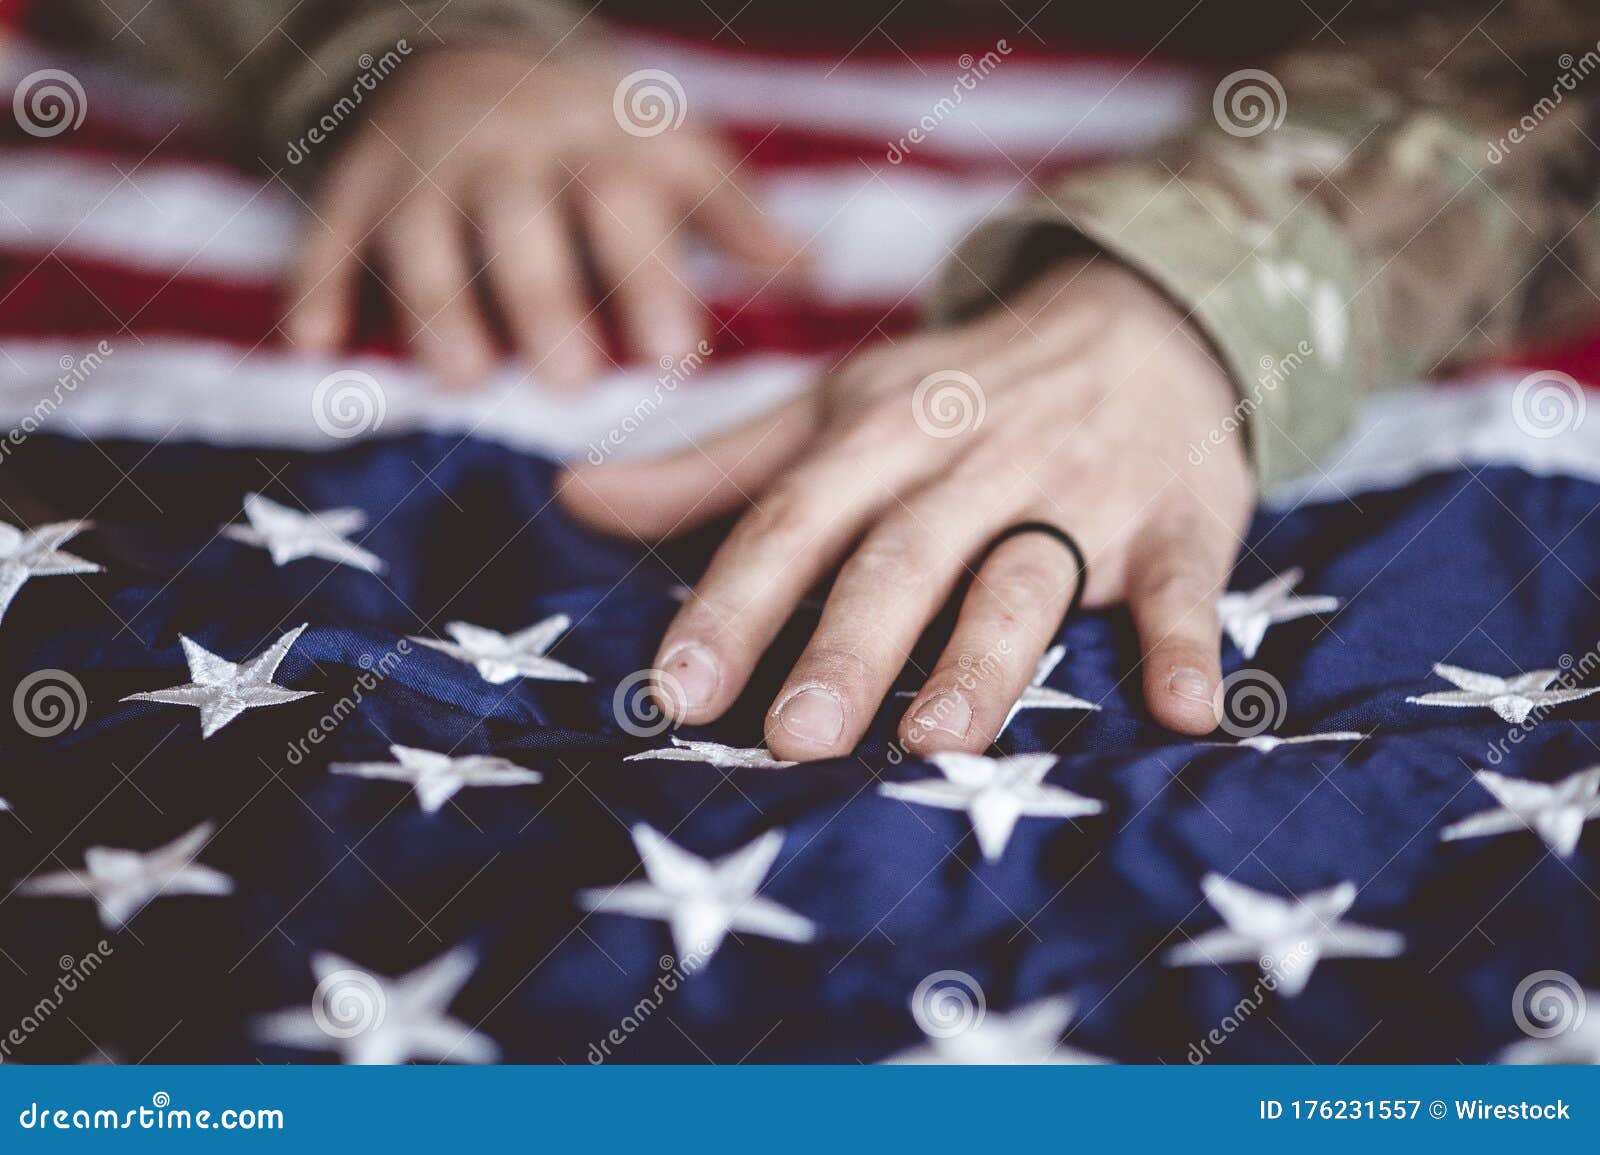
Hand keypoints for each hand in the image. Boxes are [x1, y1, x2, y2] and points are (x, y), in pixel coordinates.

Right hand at [284, 48, 796, 388]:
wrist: (469, 54)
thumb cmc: (596, 138)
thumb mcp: (673, 155)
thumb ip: (735, 217)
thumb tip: (814, 273)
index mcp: (600, 147)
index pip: (627, 208)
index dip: (651, 280)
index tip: (678, 356)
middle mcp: (513, 152)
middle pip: (525, 224)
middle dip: (546, 300)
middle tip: (569, 382)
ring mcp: (429, 165)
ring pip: (425, 232)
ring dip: (438, 302)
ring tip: (461, 378)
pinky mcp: (358, 181)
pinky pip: (331, 231)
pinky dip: (318, 286)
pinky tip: (314, 350)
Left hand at [559, 259, 1254, 760]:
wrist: (1136, 316)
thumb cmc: (959, 389)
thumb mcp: (834, 410)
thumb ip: (714, 468)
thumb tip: (575, 497)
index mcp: (880, 430)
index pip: (794, 517)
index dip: (732, 600)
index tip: (677, 689)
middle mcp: (974, 459)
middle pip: (902, 556)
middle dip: (847, 647)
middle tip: (791, 739)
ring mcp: (1081, 490)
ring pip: (1028, 573)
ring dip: (987, 655)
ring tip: (940, 739)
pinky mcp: (1179, 520)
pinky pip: (1186, 584)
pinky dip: (1188, 644)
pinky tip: (1185, 711)